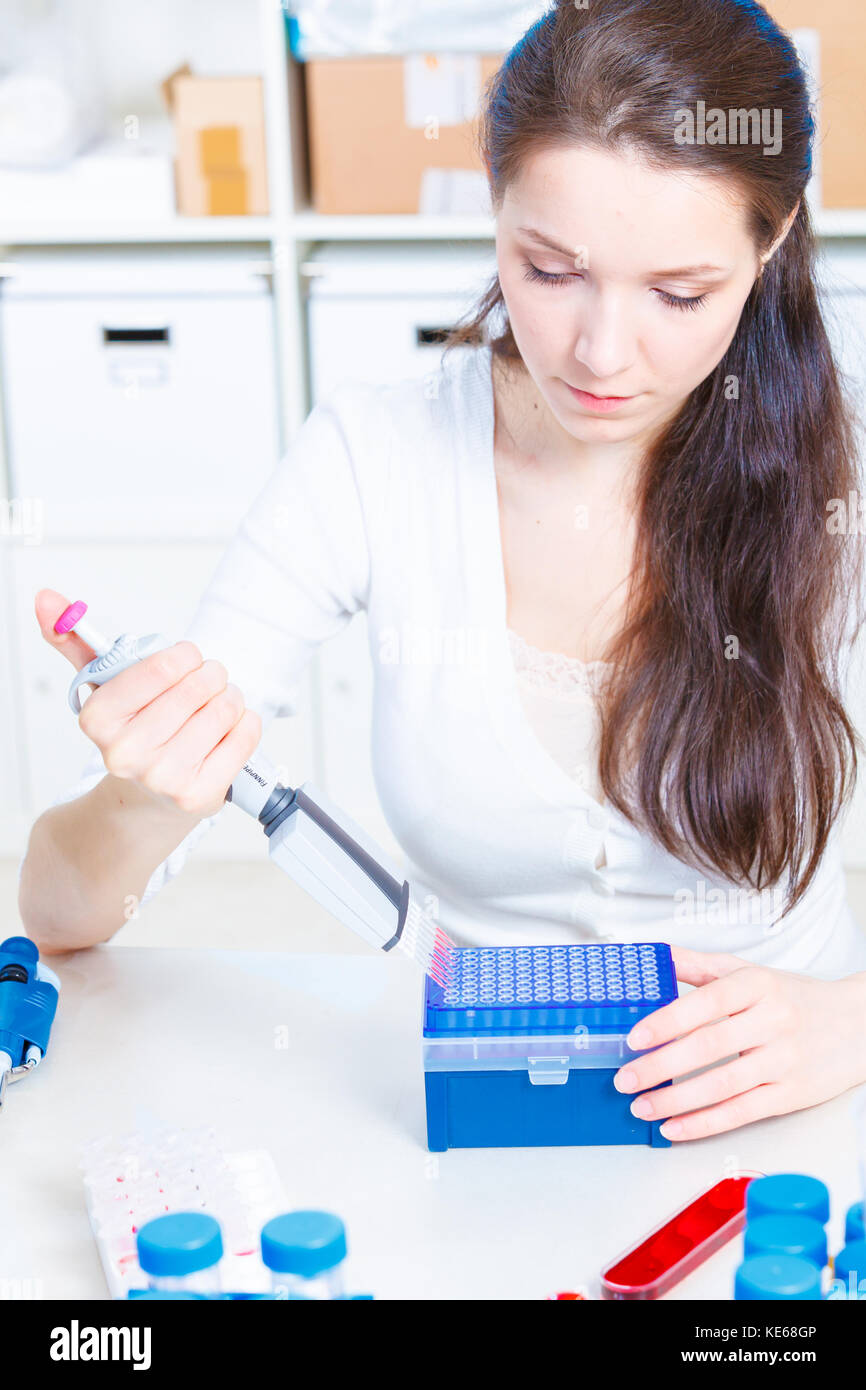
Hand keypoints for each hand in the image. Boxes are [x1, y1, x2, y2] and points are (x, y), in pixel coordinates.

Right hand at [36, 588, 261, 819]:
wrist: (147, 795)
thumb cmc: (133, 728)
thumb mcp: (102, 684)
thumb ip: (74, 639)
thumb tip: (45, 598)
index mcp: (98, 719)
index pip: (160, 667)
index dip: (184, 656)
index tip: (188, 657)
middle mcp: (126, 753)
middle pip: (197, 686)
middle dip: (211, 674)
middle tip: (208, 678)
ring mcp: (163, 777)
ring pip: (224, 708)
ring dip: (230, 696)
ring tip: (218, 702)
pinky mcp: (198, 795)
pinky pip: (244, 736)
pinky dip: (246, 722)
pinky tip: (230, 725)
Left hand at [612, 945, 865, 1139]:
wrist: (858, 1025)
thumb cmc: (794, 996)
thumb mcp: (750, 971)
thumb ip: (699, 966)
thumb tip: (653, 957)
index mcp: (757, 984)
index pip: (707, 1001)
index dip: (667, 1021)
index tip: (634, 1037)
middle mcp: (773, 1021)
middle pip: (709, 1047)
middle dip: (661, 1067)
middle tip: (625, 1079)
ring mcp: (785, 1060)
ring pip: (723, 1085)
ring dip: (676, 1100)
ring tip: (641, 1106)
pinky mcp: (792, 1094)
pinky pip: (742, 1112)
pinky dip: (704, 1123)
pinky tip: (674, 1127)